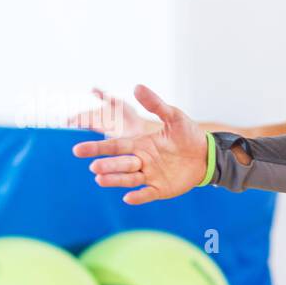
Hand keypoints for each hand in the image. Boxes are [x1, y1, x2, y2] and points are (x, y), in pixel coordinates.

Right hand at [71, 85, 208, 205]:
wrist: (207, 154)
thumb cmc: (188, 134)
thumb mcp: (174, 116)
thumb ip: (156, 104)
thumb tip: (137, 86)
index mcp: (140, 144)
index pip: (115, 146)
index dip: (97, 148)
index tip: (78, 150)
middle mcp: (142, 161)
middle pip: (120, 163)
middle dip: (106, 165)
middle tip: (94, 167)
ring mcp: (151, 176)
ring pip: (129, 179)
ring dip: (115, 179)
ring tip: (100, 179)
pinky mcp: (162, 189)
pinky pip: (148, 193)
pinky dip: (139, 196)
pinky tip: (128, 198)